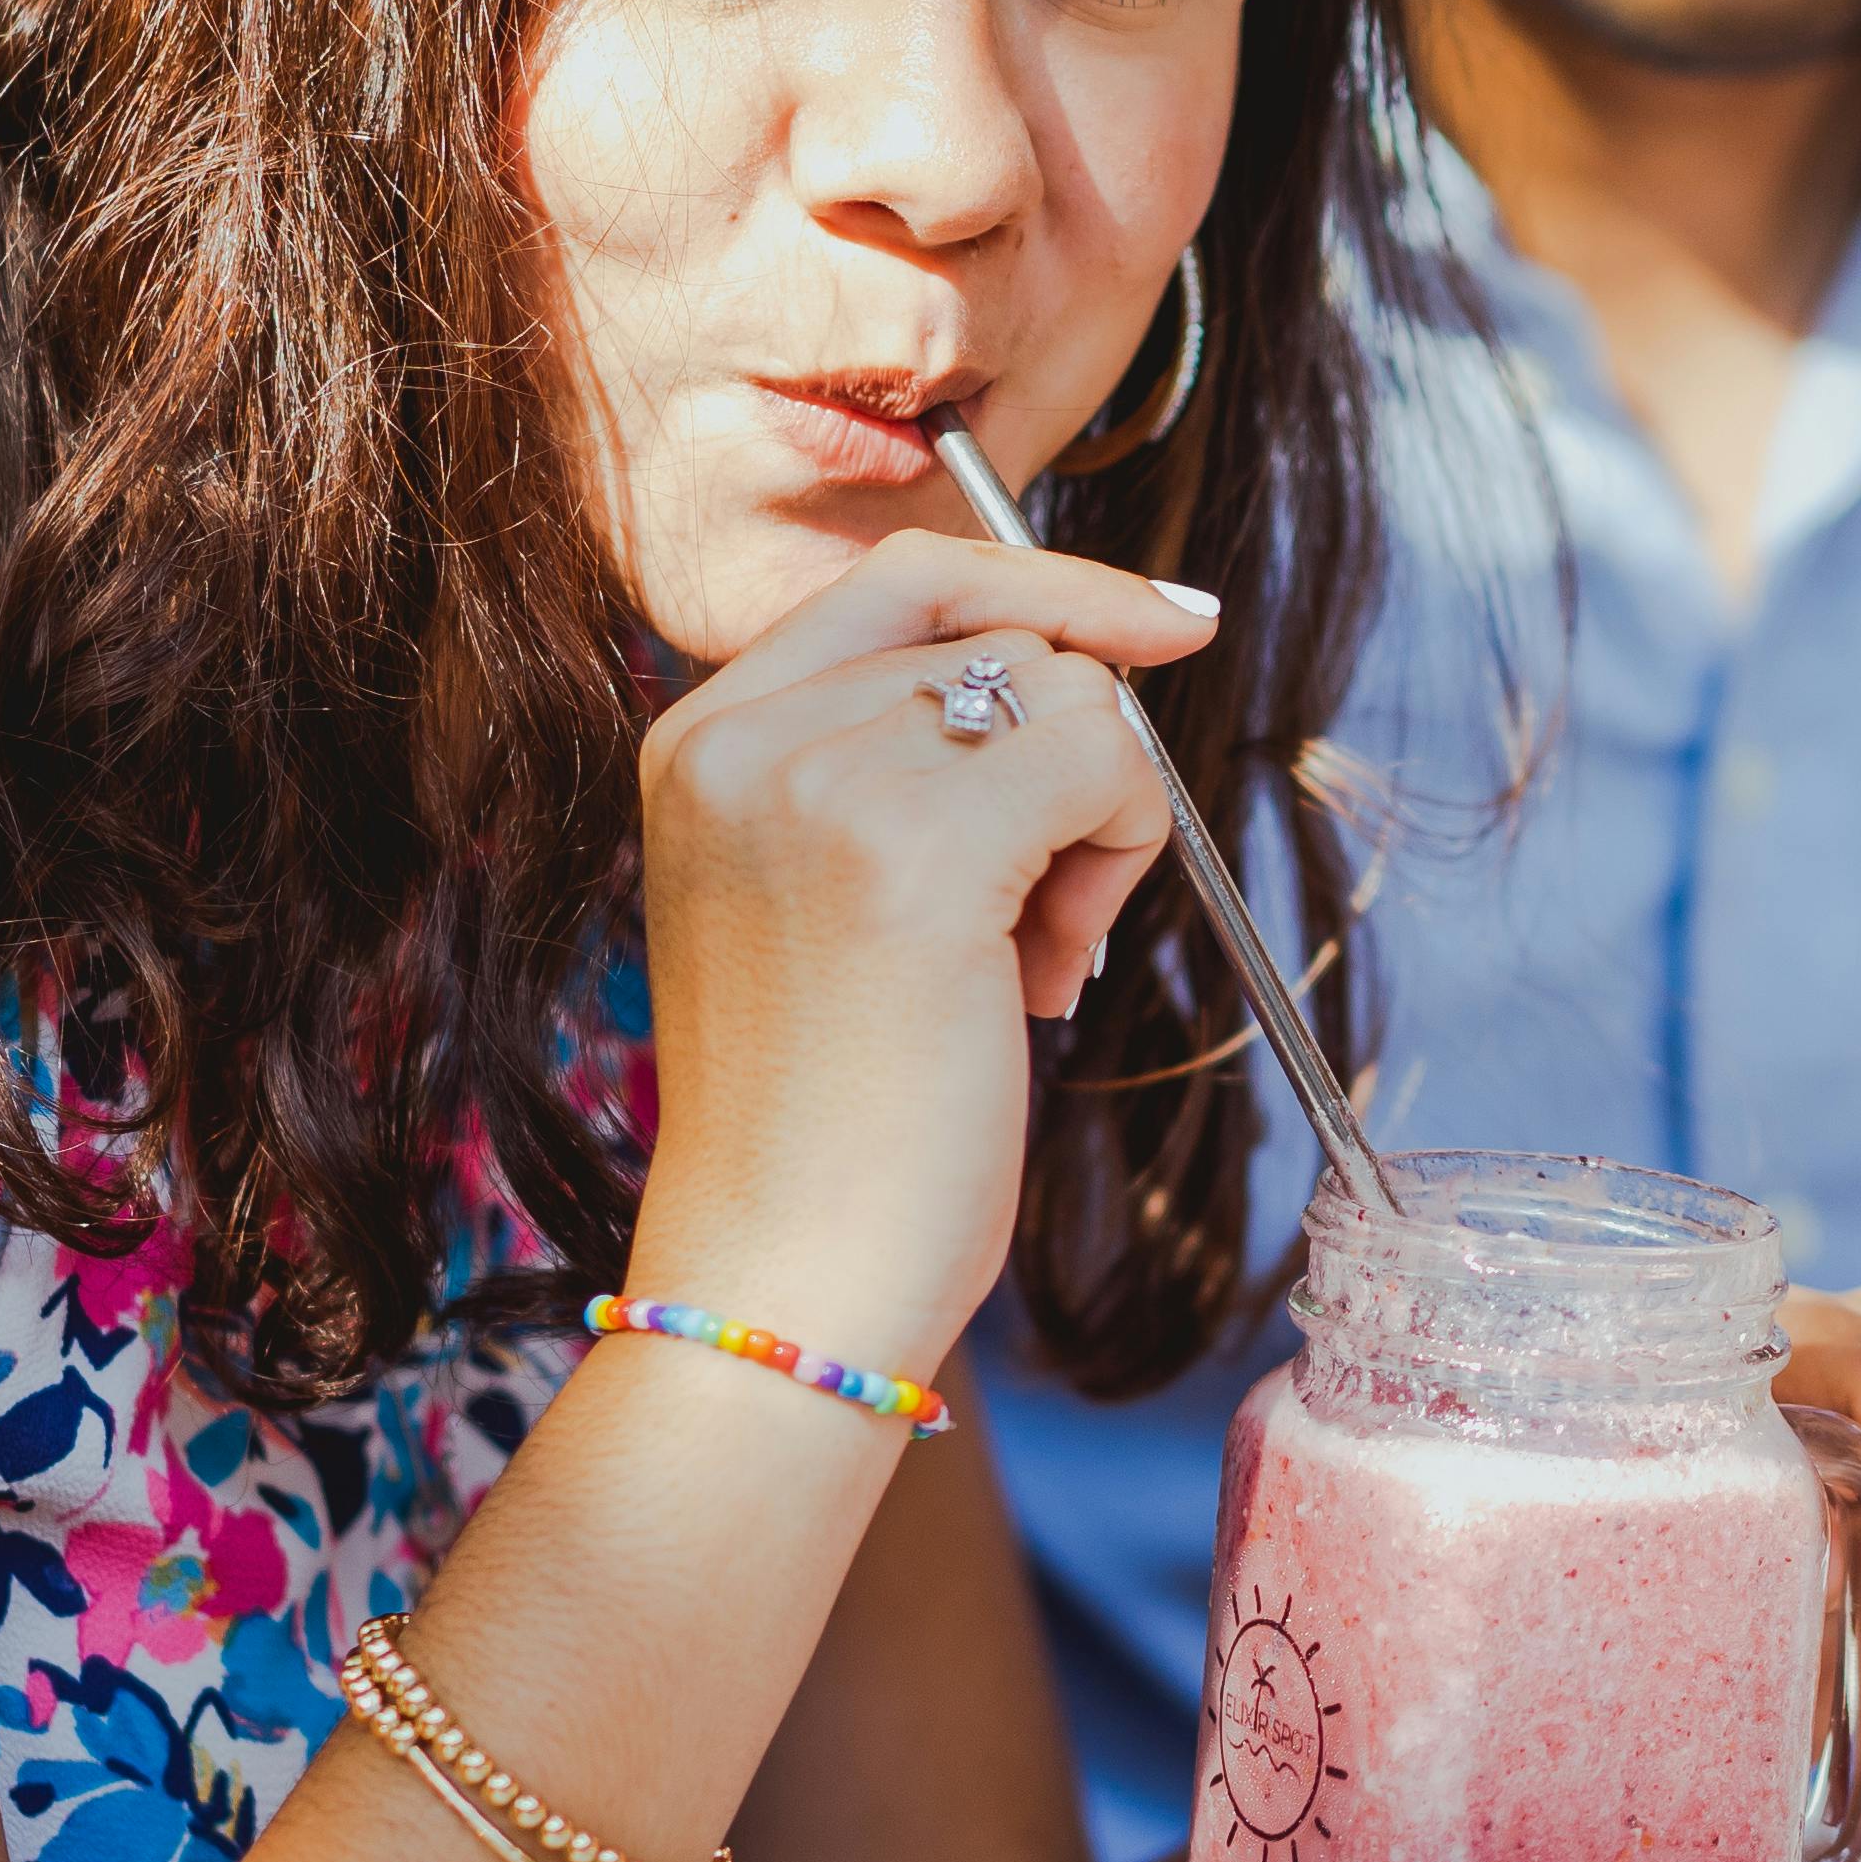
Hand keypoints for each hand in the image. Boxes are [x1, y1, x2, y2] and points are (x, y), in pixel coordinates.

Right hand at [630, 529, 1218, 1374]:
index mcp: (696, 738)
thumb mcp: (816, 893)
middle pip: (1002, 636)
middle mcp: (741, 735)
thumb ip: (892, 764)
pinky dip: (1118, 860)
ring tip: (1026, 966)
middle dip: (1068, 760)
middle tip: (1047, 919)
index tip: (1164, 622)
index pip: (901, 582)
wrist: (782, 1279)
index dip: (1045, 585)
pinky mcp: (917, 847)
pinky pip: (1104, 764)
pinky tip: (1046, 977)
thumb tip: (1080, 666)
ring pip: (1067, 696)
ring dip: (1096, 827)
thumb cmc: (825, 1121)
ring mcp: (821, 779)